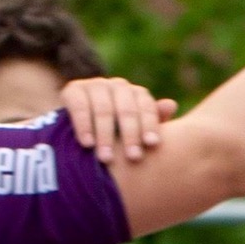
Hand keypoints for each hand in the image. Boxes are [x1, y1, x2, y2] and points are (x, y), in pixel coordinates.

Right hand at [59, 77, 175, 164]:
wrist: (81, 127)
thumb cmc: (118, 133)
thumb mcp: (136, 130)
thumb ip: (153, 121)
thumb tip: (171, 105)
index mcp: (137, 94)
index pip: (147, 107)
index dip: (150, 125)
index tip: (152, 145)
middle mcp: (118, 85)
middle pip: (126, 110)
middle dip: (130, 136)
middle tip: (133, 158)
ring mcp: (95, 84)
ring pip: (104, 109)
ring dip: (105, 136)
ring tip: (107, 159)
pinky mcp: (73, 89)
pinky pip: (79, 107)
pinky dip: (83, 126)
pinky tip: (87, 144)